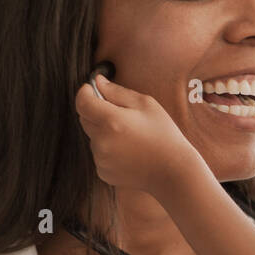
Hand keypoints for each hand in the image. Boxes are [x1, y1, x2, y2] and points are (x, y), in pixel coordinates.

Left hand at [74, 74, 202, 194]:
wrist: (172, 171)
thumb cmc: (163, 135)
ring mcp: (101, 159)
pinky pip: (99, 154)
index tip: (92, 89)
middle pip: (85, 119)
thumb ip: (117, 91)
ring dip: (104, 132)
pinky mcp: (103, 172)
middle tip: (121, 114)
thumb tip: (98, 82)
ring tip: (130, 137)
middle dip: (96, 112)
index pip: (82, 102)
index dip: (85, 93)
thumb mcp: (145, 104)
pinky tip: (128, 151)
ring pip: (93, 137)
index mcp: (111, 121)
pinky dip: (108, 149)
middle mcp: (102, 142)